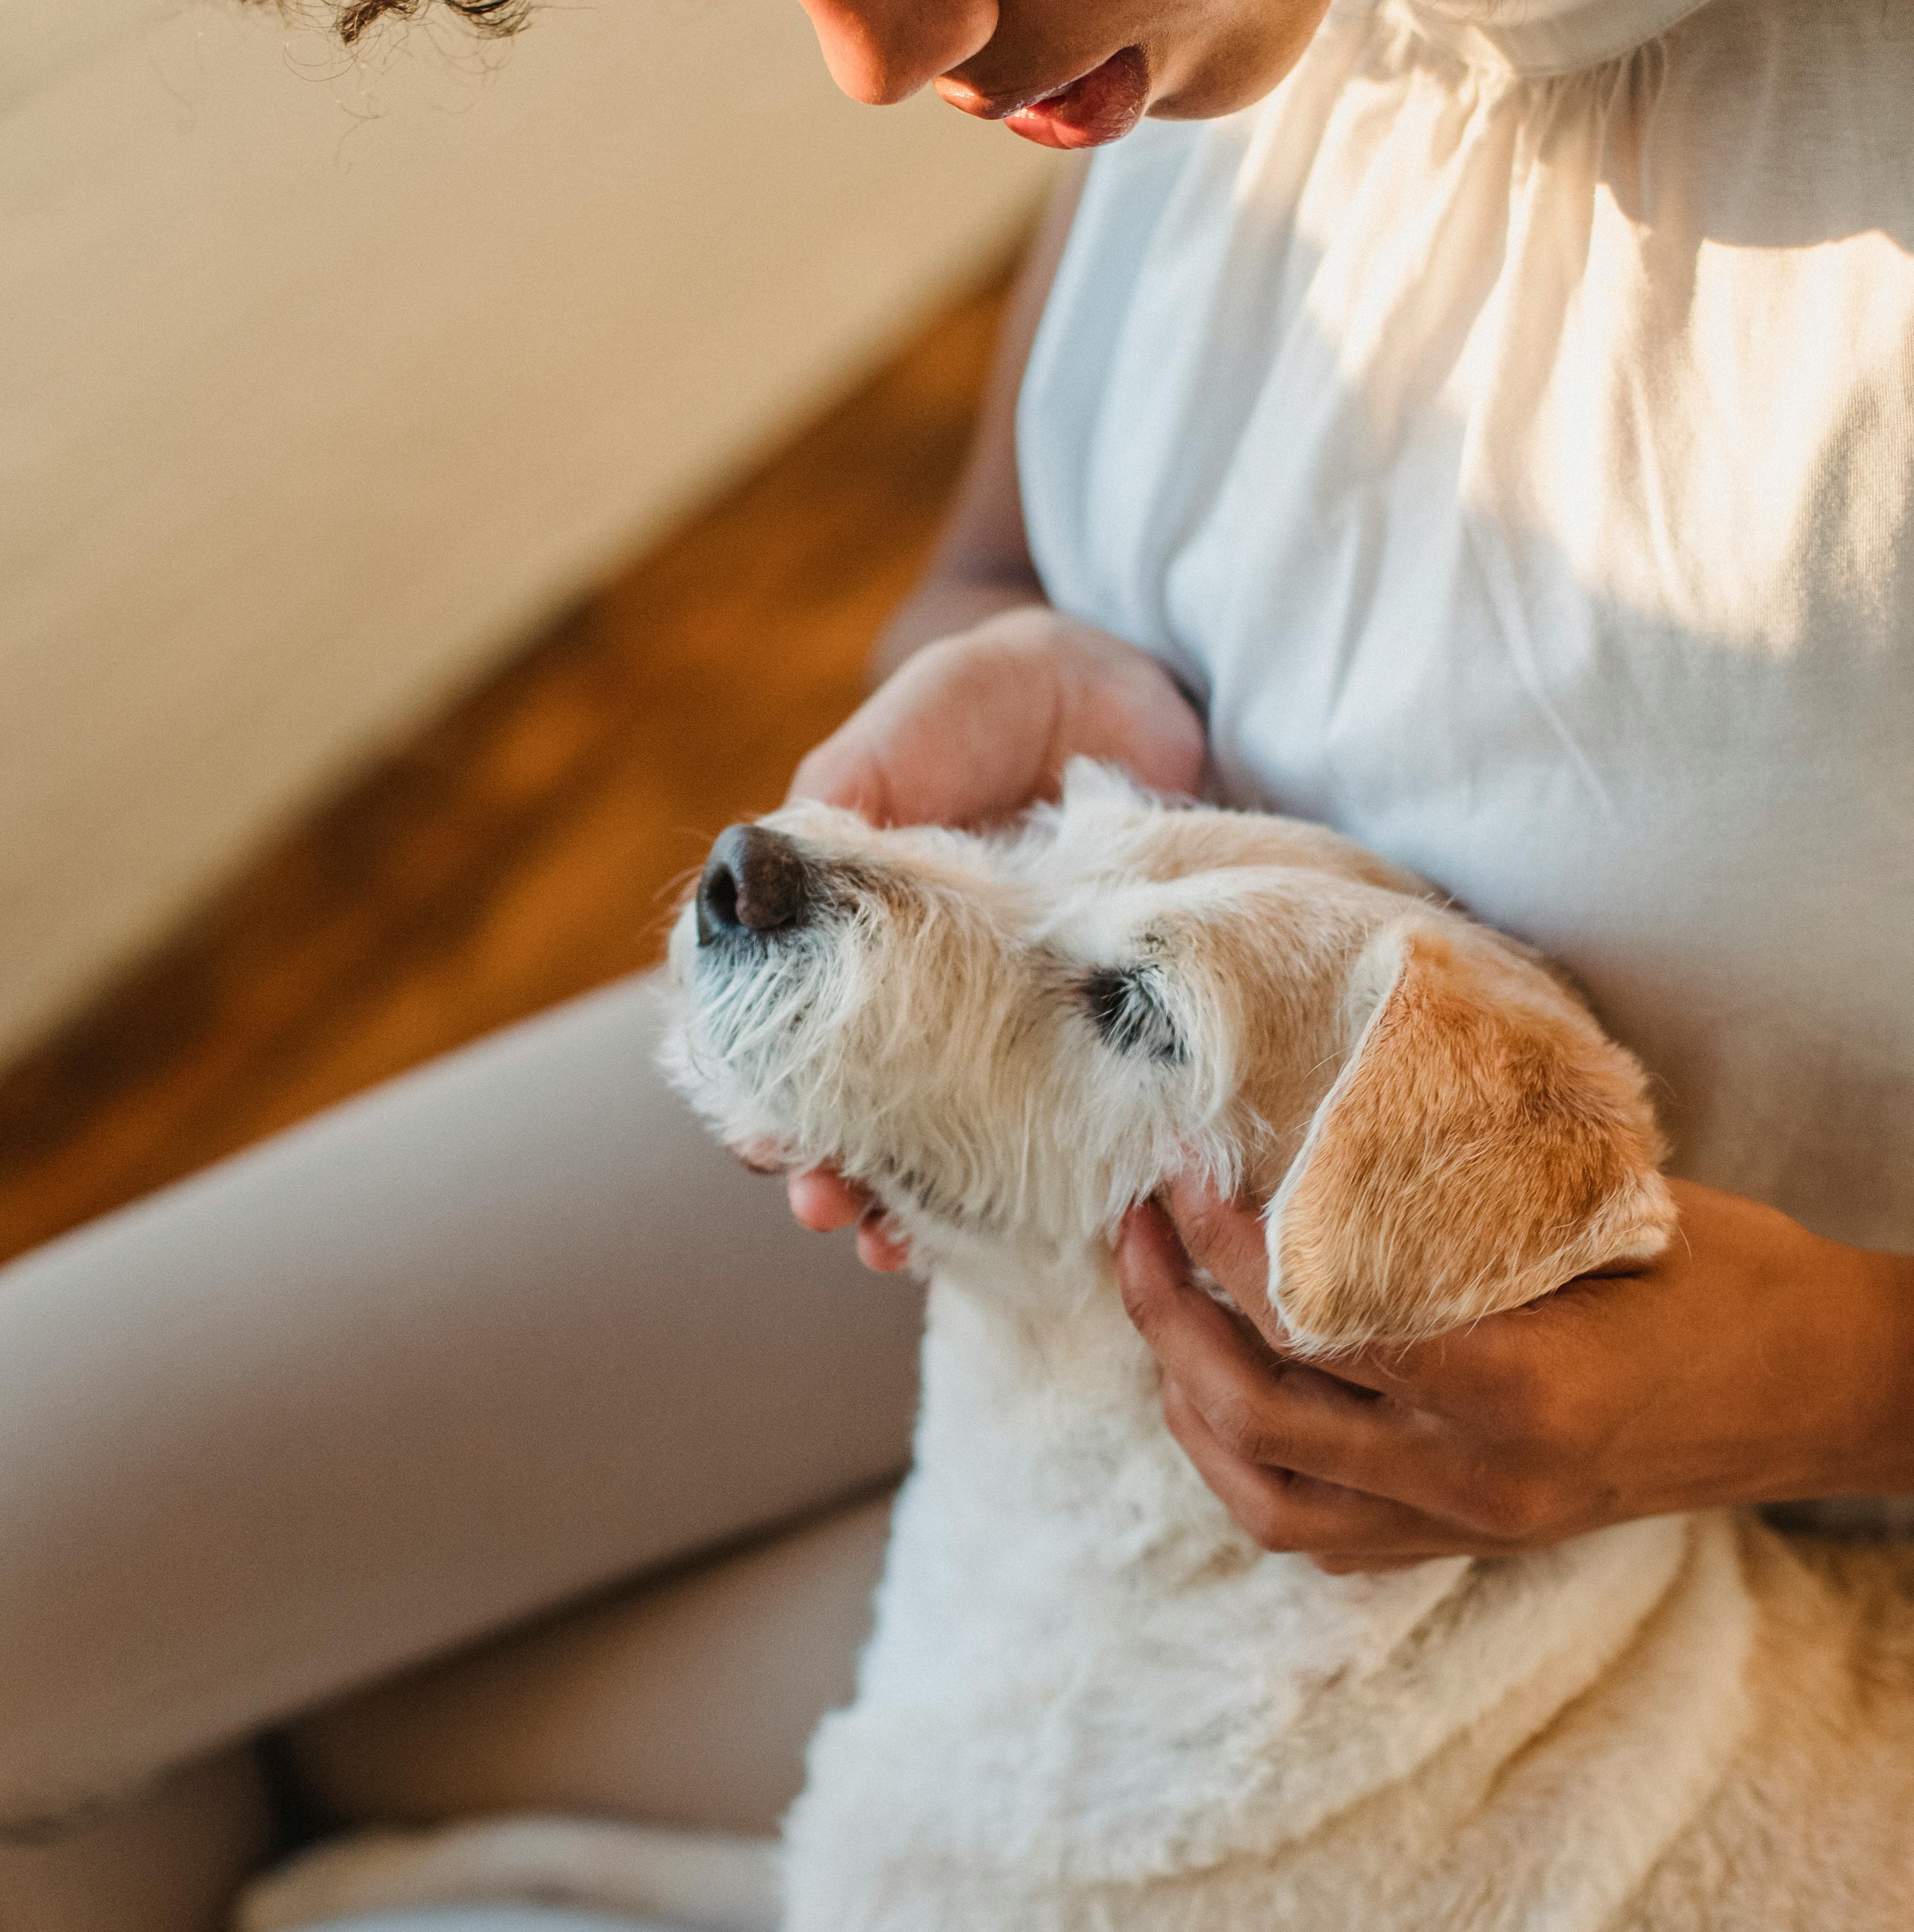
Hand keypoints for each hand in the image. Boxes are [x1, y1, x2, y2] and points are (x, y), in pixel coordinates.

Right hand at [782, 607, 1204, 1267]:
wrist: (1138, 692)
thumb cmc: (1000, 702)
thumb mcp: (910, 729)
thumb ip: (843, 796)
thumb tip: (757, 875)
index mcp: (853, 932)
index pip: (785, 1033)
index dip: (761, 1094)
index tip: (757, 1139)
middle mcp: (924, 993)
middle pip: (860, 1104)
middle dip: (831, 1167)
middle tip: (824, 1203)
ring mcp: (1009, 1021)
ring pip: (949, 1132)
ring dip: (912, 1195)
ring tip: (888, 1239)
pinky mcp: (1093, 1033)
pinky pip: (1060, 1118)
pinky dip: (1033, 1175)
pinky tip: (1015, 1223)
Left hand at [1114, 1176, 1905, 1566]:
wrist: (1831, 1391)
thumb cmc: (1736, 1274)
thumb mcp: (1597, 1214)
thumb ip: (1460, 1215)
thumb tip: (1315, 1156)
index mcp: (1517, 1386)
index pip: (1311, 1322)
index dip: (1223, 1243)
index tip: (1186, 1170)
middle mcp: (1480, 1477)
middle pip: (1258, 1419)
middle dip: (1167, 1321)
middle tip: (1135, 1228)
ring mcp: (1476, 1525)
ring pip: (1269, 1499)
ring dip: (1189, 1405)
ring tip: (1158, 1312)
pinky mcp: (1480, 1542)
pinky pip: (1322, 1531)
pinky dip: (1250, 1466)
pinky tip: (1225, 1394)